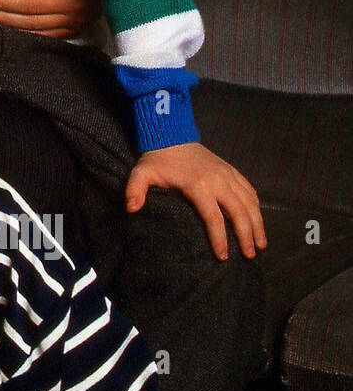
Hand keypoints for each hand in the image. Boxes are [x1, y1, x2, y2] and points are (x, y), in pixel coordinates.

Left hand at [125, 142, 265, 260]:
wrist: (171, 134)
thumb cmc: (156, 159)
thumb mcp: (141, 173)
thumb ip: (134, 190)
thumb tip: (130, 209)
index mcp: (197, 185)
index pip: (213, 217)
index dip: (219, 238)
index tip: (223, 256)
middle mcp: (218, 180)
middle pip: (239, 212)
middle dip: (246, 235)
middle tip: (250, 256)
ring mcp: (227, 174)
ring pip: (249, 202)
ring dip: (257, 224)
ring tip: (261, 244)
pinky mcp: (231, 170)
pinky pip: (249, 190)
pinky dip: (256, 206)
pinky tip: (258, 220)